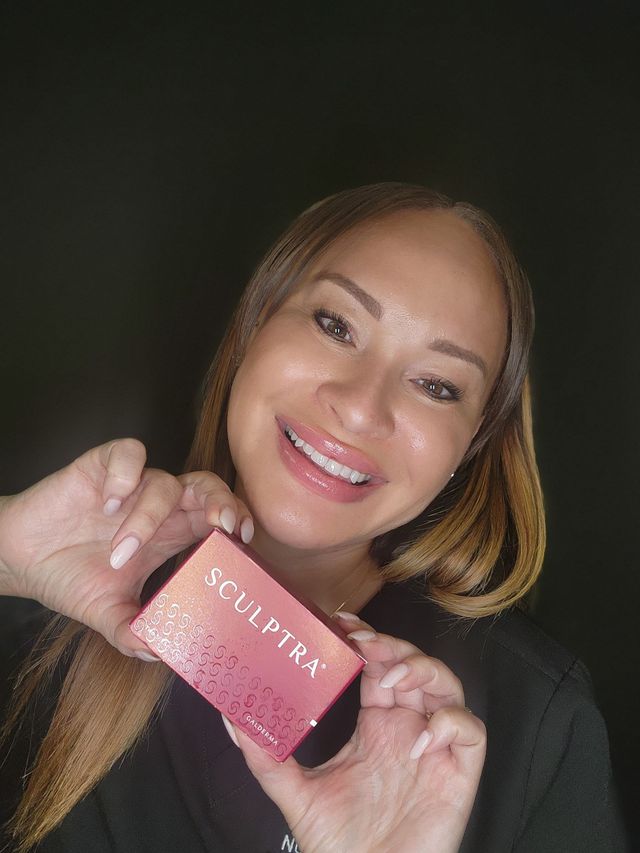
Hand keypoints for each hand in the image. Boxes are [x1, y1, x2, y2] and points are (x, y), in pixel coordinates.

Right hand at [0, 438, 253, 658]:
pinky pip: (128, 453)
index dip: (235, 520)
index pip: (218, 517)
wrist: (21, 560)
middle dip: (221, 501)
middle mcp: (159, 506)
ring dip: (146, 518)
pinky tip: (109, 502)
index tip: (242, 539)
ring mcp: (132, 486)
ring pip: (163, 481)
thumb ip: (134, 632)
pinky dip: (125, 475)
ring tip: (119, 553)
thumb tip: (159, 655)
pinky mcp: (101, 467)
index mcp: (171, 535)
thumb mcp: (108, 614)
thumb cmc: (71, 579)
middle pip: (207, 486)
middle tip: (221, 526)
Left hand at [223, 612, 485, 852]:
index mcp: (376, 724)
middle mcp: (407, 728)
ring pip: (447, 685)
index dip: (368, 638)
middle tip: (363, 642)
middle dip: (393, 645)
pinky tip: (421, 737)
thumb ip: (264, 756)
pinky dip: (451, 722)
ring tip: (392, 678)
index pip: (379, 665)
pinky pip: (471, 731)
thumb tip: (231, 718)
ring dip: (423, 670)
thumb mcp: (295, 792)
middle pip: (414, 665)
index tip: (341, 622)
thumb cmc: (338, 843)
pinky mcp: (458, 773)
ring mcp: (434, 748)